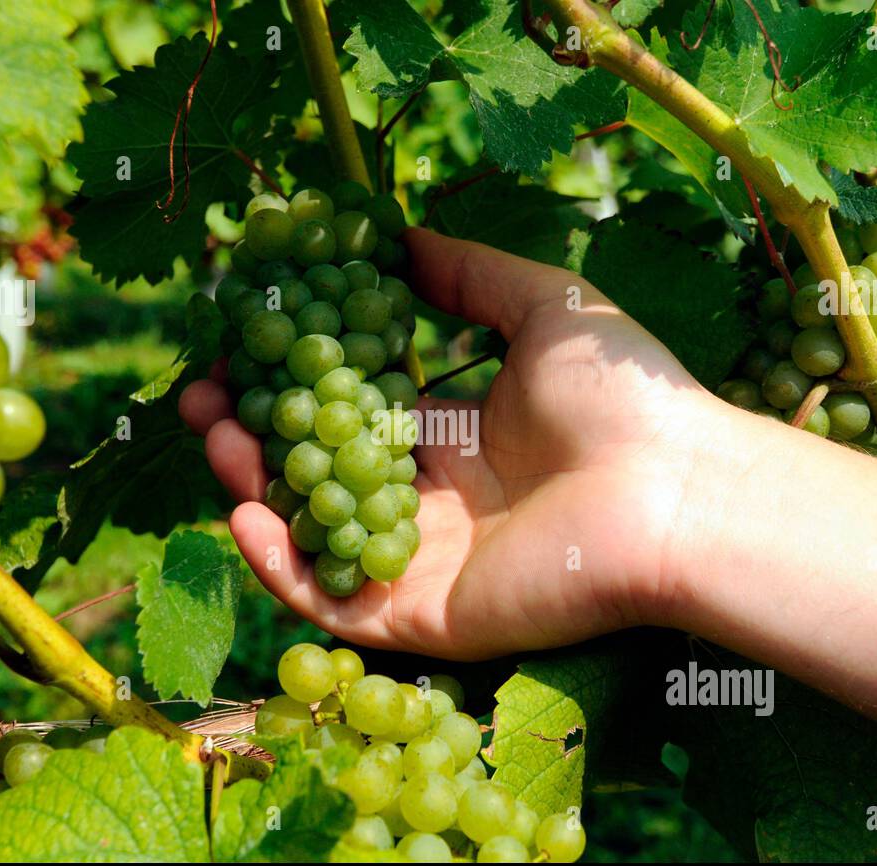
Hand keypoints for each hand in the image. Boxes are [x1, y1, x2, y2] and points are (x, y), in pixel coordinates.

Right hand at [179, 228, 723, 659]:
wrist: (676, 492)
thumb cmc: (621, 395)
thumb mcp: (542, 306)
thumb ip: (469, 274)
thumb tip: (402, 237)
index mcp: (457, 436)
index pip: (354, 412)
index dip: (296, 383)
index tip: (242, 346)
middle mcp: (435, 501)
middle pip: (323, 473)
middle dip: (257, 435)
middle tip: (200, 399)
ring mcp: (425, 562)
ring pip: (318, 534)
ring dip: (257, 491)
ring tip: (216, 439)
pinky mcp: (425, 617)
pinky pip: (336, 603)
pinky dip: (284, 569)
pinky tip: (243, 517)